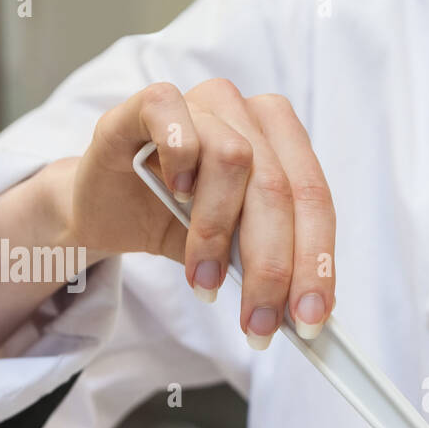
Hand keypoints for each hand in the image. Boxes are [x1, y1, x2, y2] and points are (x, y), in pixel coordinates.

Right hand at [69, 79, 335, 347]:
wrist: (113, 208)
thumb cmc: (181, 223)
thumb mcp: (235, 253)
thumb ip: (274, 268)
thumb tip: (310, 313)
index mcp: (287, 146)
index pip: (315, 203)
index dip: (315, 264)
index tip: (309, 319)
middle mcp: (252, 116)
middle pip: (279, 190)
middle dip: (269, 268)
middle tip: (258, 323)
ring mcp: (204, 104)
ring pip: (233, 159)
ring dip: (216, 233)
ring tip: (203, 280)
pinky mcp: (150, 104)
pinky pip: (175, 123)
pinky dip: (180, 160)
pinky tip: (177, 196)